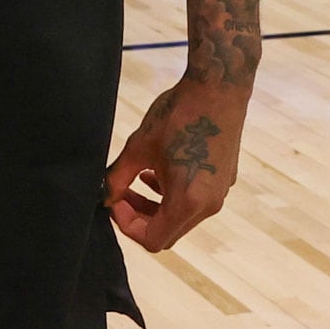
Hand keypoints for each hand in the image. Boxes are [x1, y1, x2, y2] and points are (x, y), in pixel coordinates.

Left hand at [105, 78, 250, 252]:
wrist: (218, 89)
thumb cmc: (178, 116)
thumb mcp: (139, 147)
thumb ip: (118, 177)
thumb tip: (105, 196)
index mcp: (188, 202)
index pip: (153, 239)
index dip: (127, 224)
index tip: (114, 200)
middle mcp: (208, 205)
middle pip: (168, 231)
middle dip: (139, 216)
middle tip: (120, 192)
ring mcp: (220, 194)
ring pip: (181, 217)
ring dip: (155, 205)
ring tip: (136, 178)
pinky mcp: (224, 180)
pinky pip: (195, 201)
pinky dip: (173, 194)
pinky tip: (158, 170)